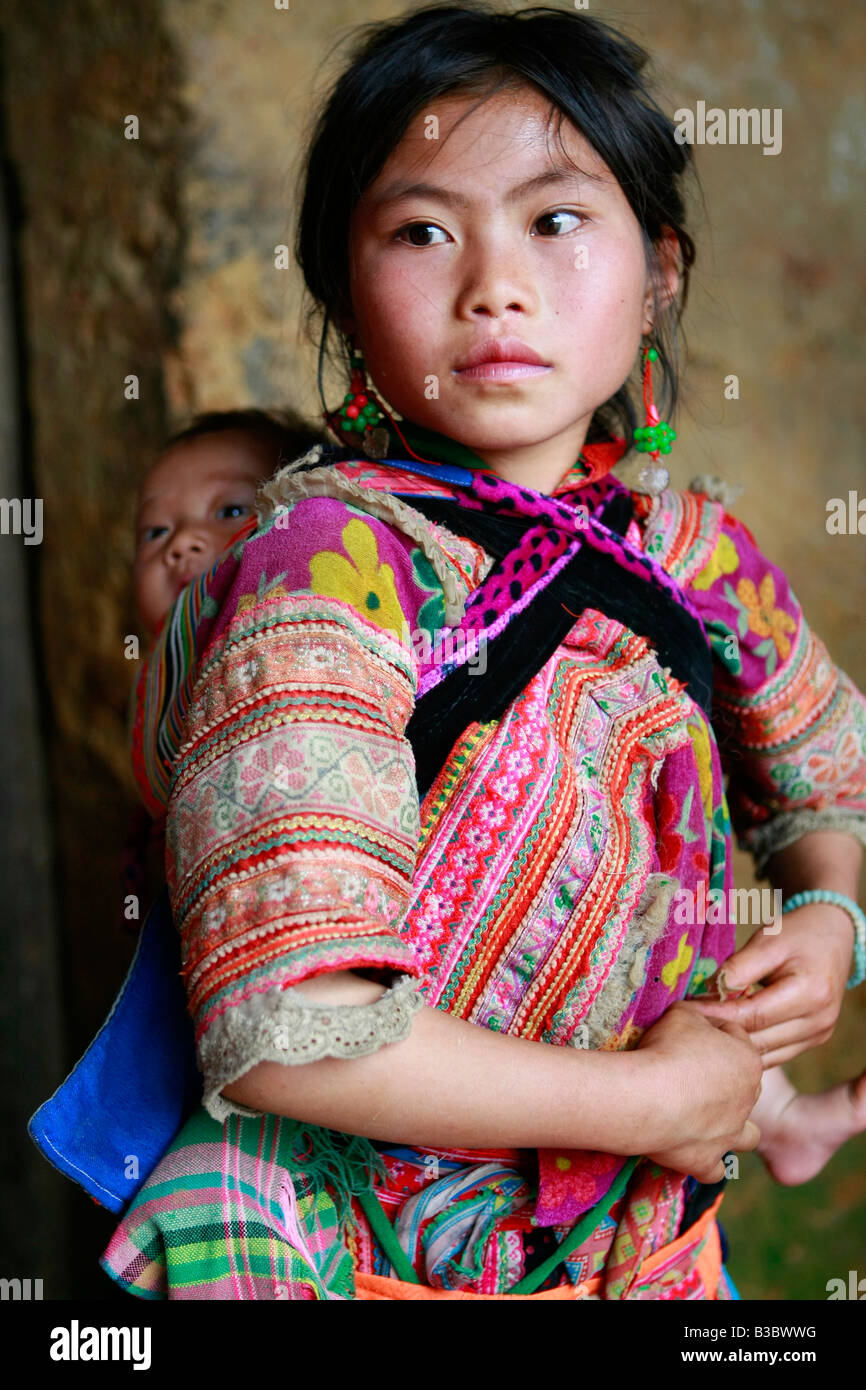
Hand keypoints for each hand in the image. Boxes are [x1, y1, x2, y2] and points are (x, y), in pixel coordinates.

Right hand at [636, 1001, 762, 1182]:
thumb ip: (697, 1015)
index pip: (737, 1038)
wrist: (649, 1098)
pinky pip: (715, 1170)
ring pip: (747, 1135)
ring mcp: (730, 1133)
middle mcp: (748, 1099)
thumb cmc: (668, 1050)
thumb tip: (698, 1016)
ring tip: (708, 1119)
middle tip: (692, 1071)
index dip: (713, 1030)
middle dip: (726, 1079)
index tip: (689, 1030)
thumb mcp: (682, 1015)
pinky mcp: (707, 1160)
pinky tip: (691, 1149)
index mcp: (748, 1060)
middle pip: (745, 1085)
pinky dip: (707, 1161)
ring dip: (733, 1128)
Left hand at [687, 902, 854, 1066]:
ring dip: (734, 1047)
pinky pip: (775, 1054)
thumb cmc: (798, 933)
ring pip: (766, 1054)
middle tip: (687, 1026)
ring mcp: (819, 1035)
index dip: (718, 1015)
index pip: (754, 1015)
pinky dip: (750, 1050)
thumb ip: (739, 967)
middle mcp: (819, 1021)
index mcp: (811, 993)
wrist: (833, 936)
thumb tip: (710, 993)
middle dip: (721, 1034)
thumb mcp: (767, 940)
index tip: (687, 1011)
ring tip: (702, 1033)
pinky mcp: (813, 1040)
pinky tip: (725, 1038)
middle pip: (760, 1040)